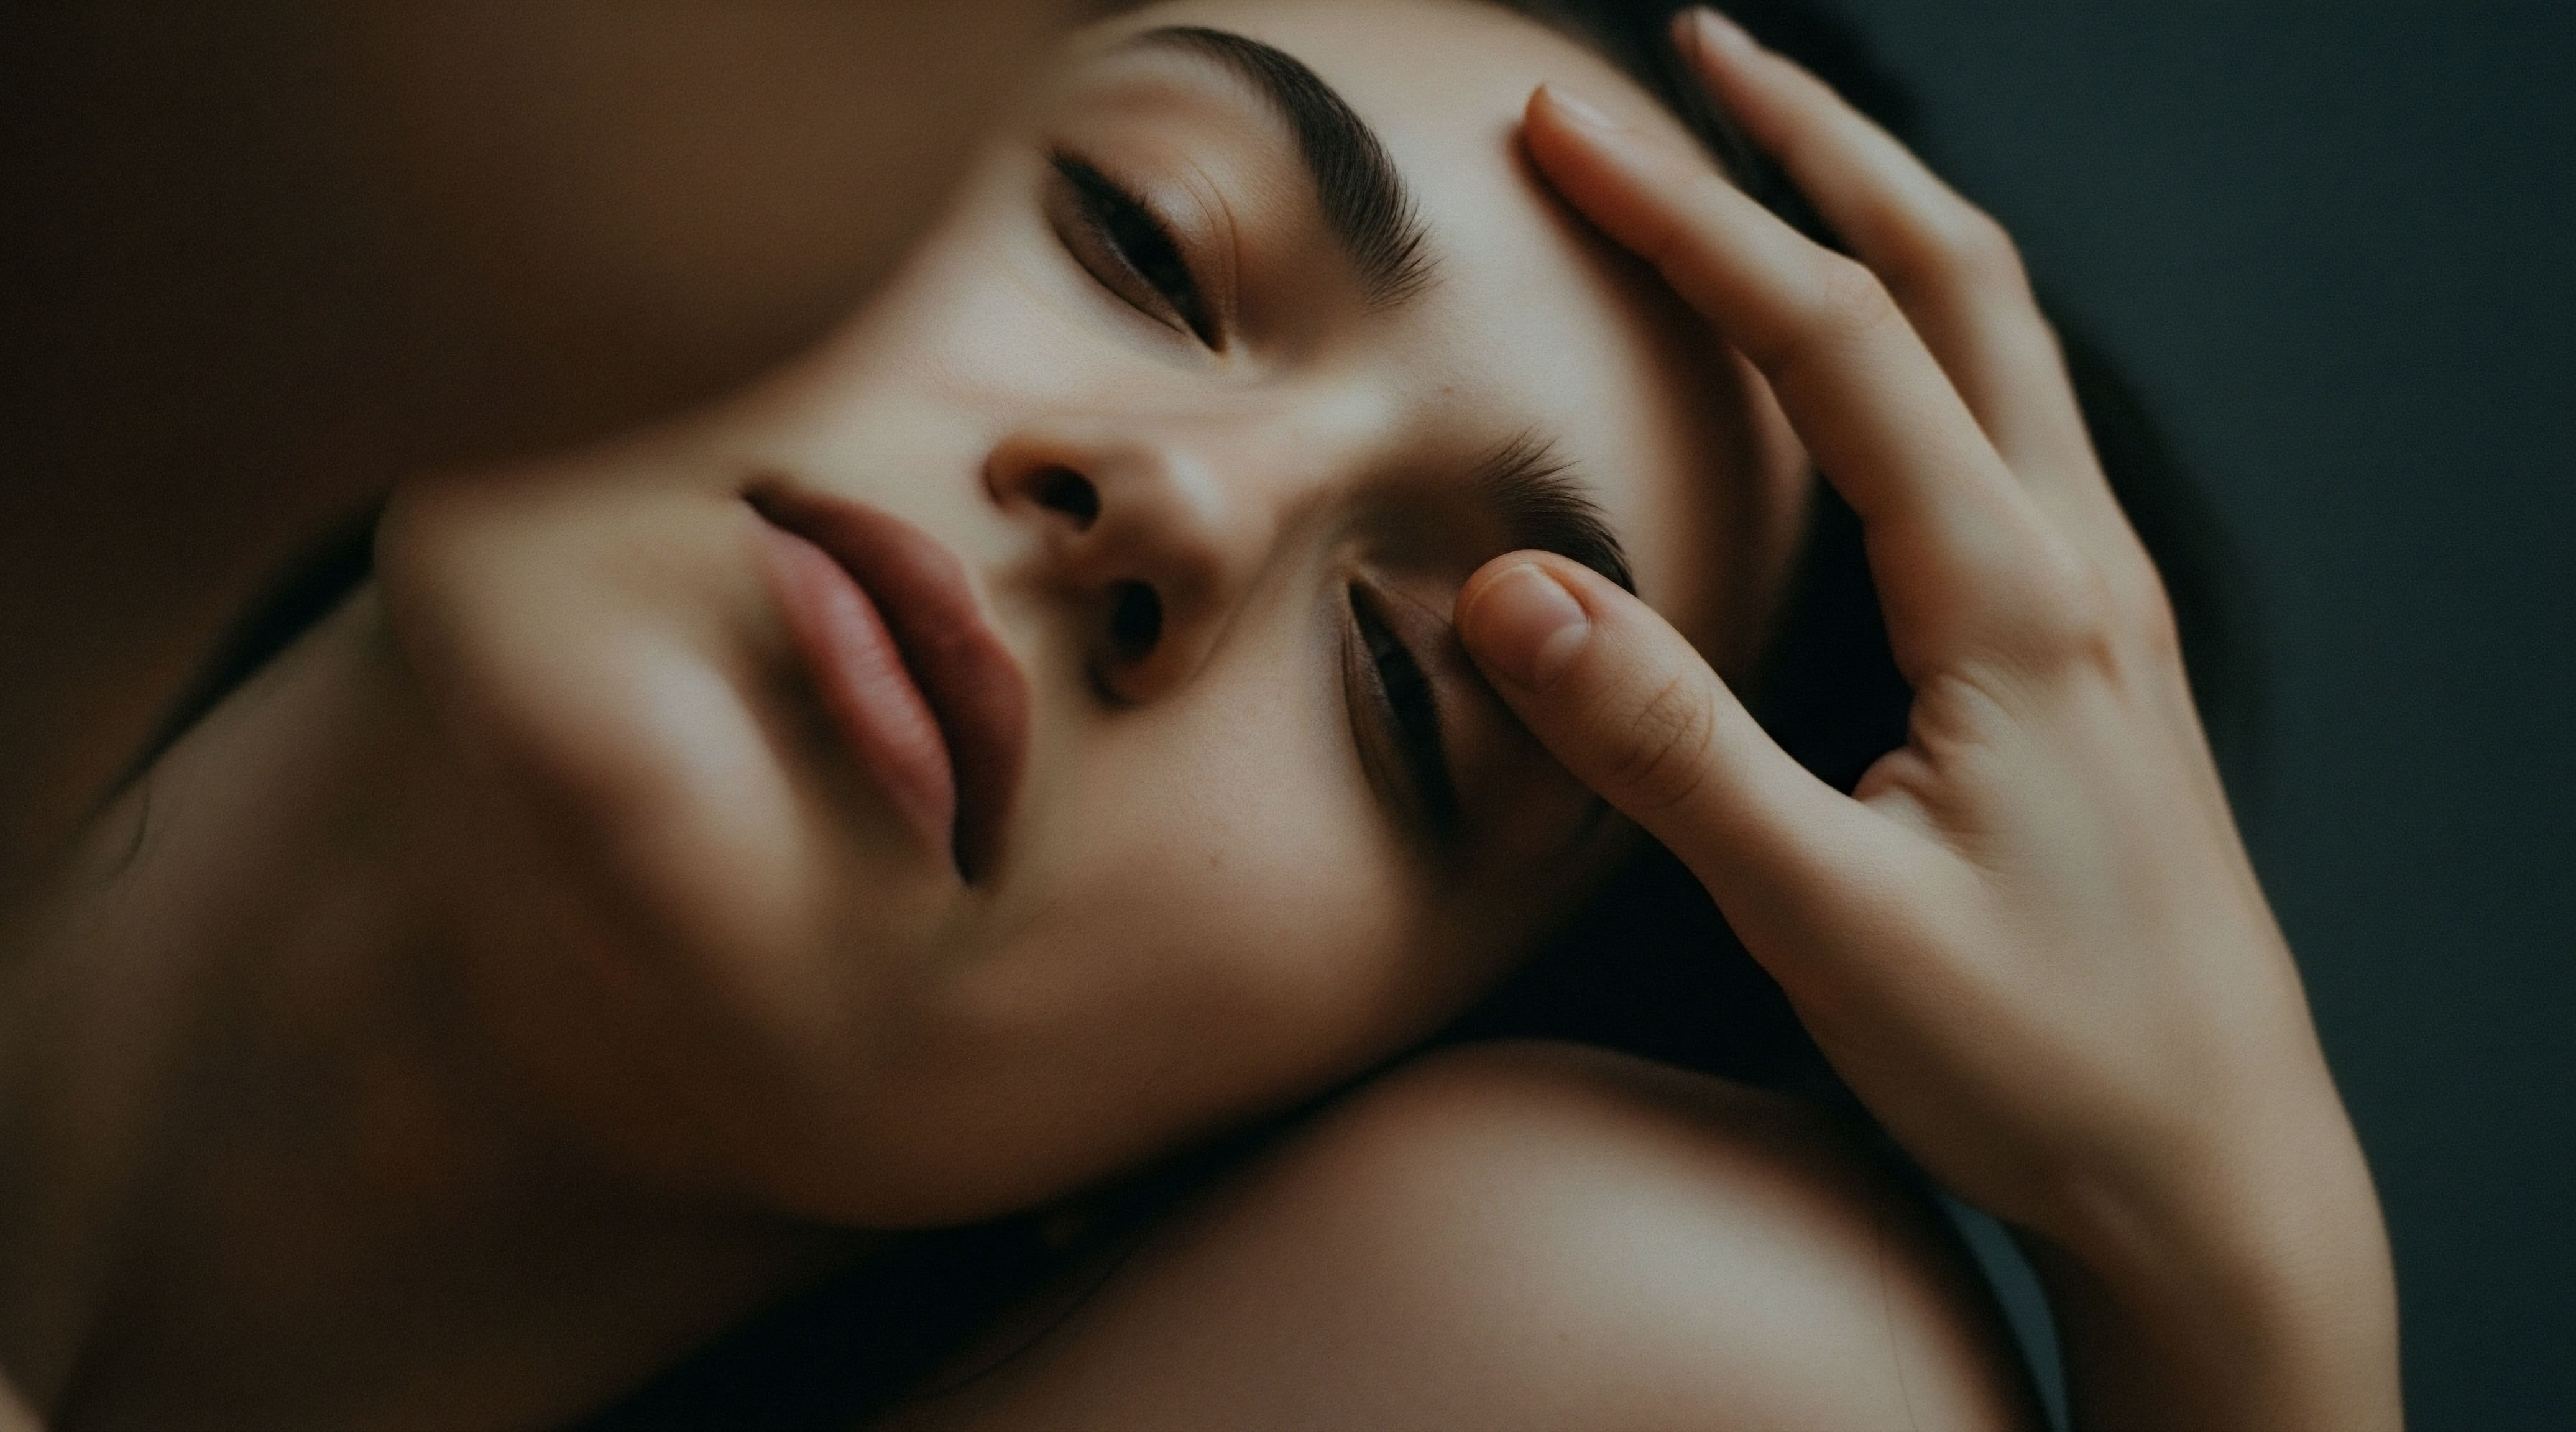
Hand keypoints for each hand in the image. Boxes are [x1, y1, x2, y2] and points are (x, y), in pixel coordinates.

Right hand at [1457, 12, 2395, 1428]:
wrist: (2219, 1172)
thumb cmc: (2042, 1062)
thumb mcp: (1830, 923)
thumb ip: (1671, 750)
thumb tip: (1514, 591)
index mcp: (2013, 600)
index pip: (1833, 340)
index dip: (1690, 219)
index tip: (1565, 132)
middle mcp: (2077, 565)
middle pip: (1954, 274)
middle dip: (1817, 142)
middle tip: (1697, 52)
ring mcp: (2103, 601)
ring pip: (2000, 336)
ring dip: (1885, 213)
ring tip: (1776, 150)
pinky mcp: (2097, 652)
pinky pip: (2014, 423)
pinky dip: (1929, 325)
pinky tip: (1881, 359)